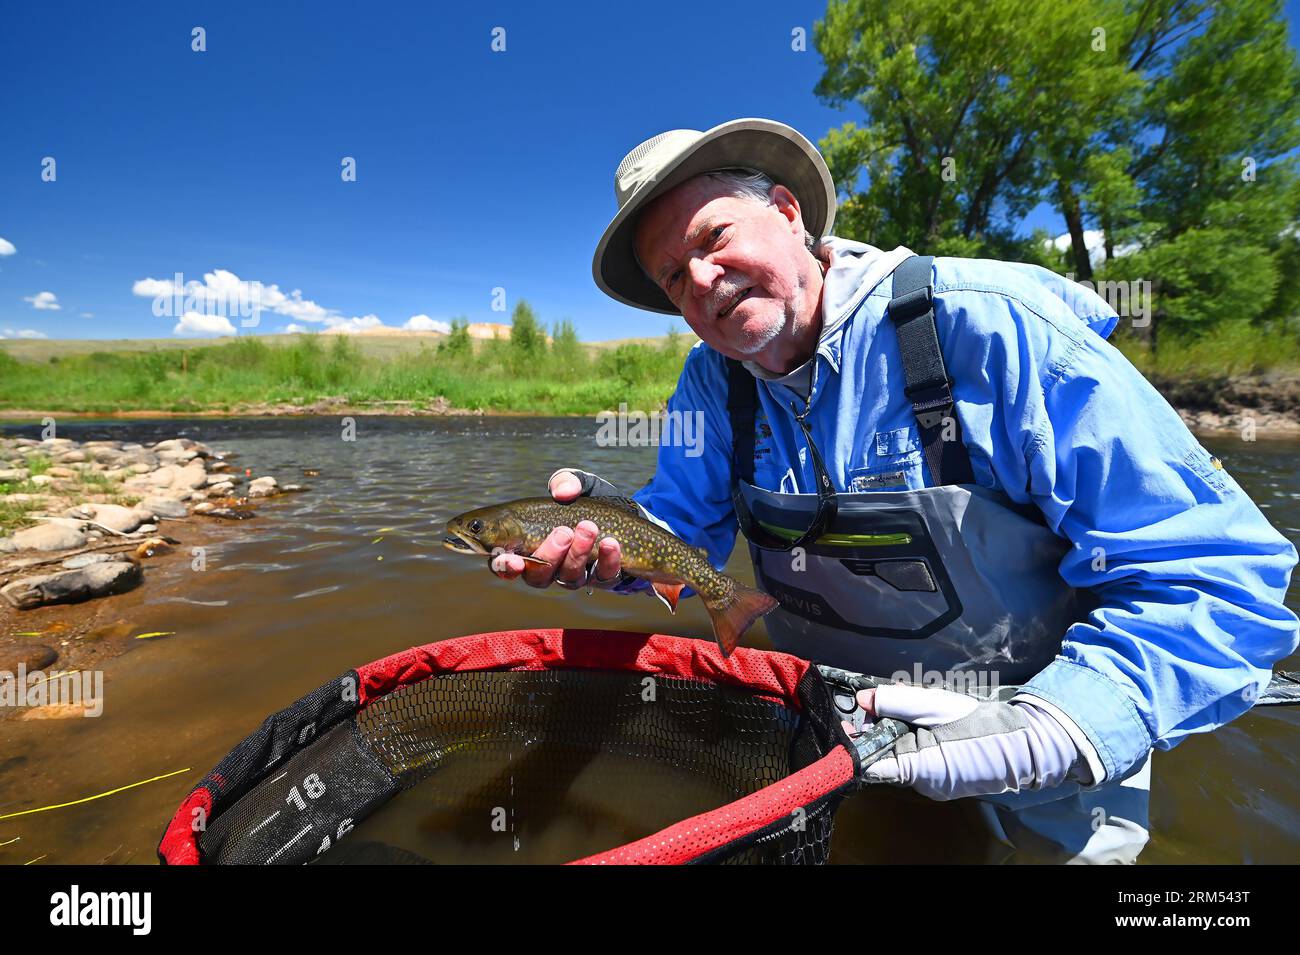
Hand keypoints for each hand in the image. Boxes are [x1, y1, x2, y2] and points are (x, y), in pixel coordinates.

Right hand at [489, 469, 623, 589]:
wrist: (626, 515)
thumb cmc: (589, 501)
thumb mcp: (578, 484)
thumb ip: (566, 481)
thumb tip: (562, 492)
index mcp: (529, 545)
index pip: (507, 563)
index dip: (505, 566)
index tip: (513, 560)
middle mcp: (549, 567)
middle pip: (538, 576)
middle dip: (549, 554)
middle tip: (563, 532)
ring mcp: (575, 575)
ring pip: (569, 577)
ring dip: (578, 553)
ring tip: (588, 527)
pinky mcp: (603, 578)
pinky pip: (603, 577)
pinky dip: (607, 559)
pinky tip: (611, 542)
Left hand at [843, 683, 1085, 800]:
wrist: (1026, 742)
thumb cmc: (980, 724)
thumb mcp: (935, 705)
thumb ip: (896, 701)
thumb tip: (862, 699)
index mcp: (918, 771)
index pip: (872, 764)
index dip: (857, 742)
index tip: (847, 721)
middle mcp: (924, 784)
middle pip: (887, 756)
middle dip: (879, 729)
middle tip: (876, 701)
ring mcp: (937, 783)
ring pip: (903, 755)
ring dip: (897, 730)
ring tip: (900, 703)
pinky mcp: (947, 776)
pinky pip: (921, 756)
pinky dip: (915, 737)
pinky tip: (920, 717)